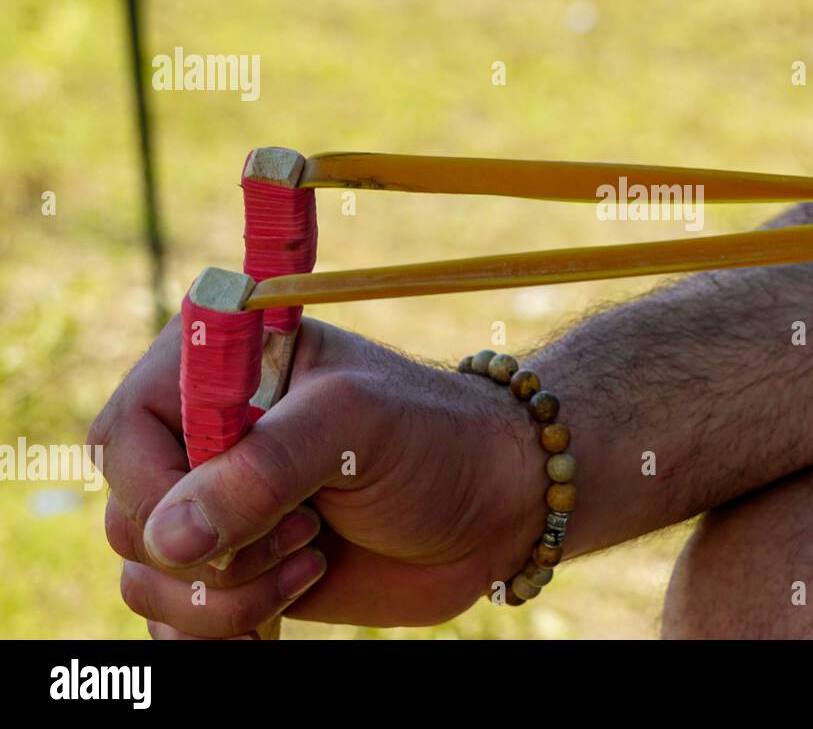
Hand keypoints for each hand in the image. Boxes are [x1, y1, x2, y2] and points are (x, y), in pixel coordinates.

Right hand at [89, 316, 545, 637]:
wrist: (497, 505)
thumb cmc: (436, 439)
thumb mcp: (355, 426)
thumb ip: (262, 471)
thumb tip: (166, 539)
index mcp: (221, 369)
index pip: (125, 432)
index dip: (158, 491)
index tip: (229, 519)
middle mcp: (208, 437)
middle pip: (129, 516)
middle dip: (213, 551)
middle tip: (308, 530)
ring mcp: (221, 508)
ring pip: (148, 578)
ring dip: (226, 597)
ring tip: (315, 558)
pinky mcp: (241, 569)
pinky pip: (175, 620)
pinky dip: (215, 634)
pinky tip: (280, 618)